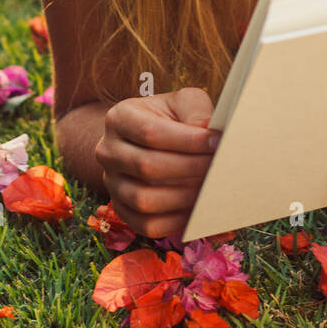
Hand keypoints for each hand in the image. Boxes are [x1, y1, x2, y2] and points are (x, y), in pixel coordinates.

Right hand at [94, 87, 219, 239]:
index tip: (216, 141)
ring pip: (143, 200)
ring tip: (209, 187)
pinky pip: (146, 225)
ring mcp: (111, 183)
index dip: (187, 140)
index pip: (150, 132)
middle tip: (218, 166)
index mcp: (119, 118)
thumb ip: (196, 112)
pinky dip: (175, 221)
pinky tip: (197, 208)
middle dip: (189, 168)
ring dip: (183, 197)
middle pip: (146, 166)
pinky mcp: (121, 209)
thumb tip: (211, 135)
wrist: (151, 137)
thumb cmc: (172, 117)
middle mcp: (107, 151)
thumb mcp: (184, 102)